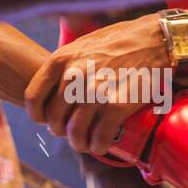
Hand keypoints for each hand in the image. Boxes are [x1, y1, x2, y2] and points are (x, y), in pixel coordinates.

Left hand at [24, 14, 172, 154]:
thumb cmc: (118, 42)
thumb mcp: (82, 45)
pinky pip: (99, 138)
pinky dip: (98, 147)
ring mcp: (95, 93)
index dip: (37, 115)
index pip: (33, 98)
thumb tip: (55, 91)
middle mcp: (73, 77)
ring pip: (75, 133)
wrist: (154, 40)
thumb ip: (66, 66)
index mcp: (60, 60)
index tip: (45, 120)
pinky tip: (100, 146)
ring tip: (84, 143)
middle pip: (54, 119)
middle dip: (60, 130)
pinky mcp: (117, 106)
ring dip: (78, 143)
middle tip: (70, 132)